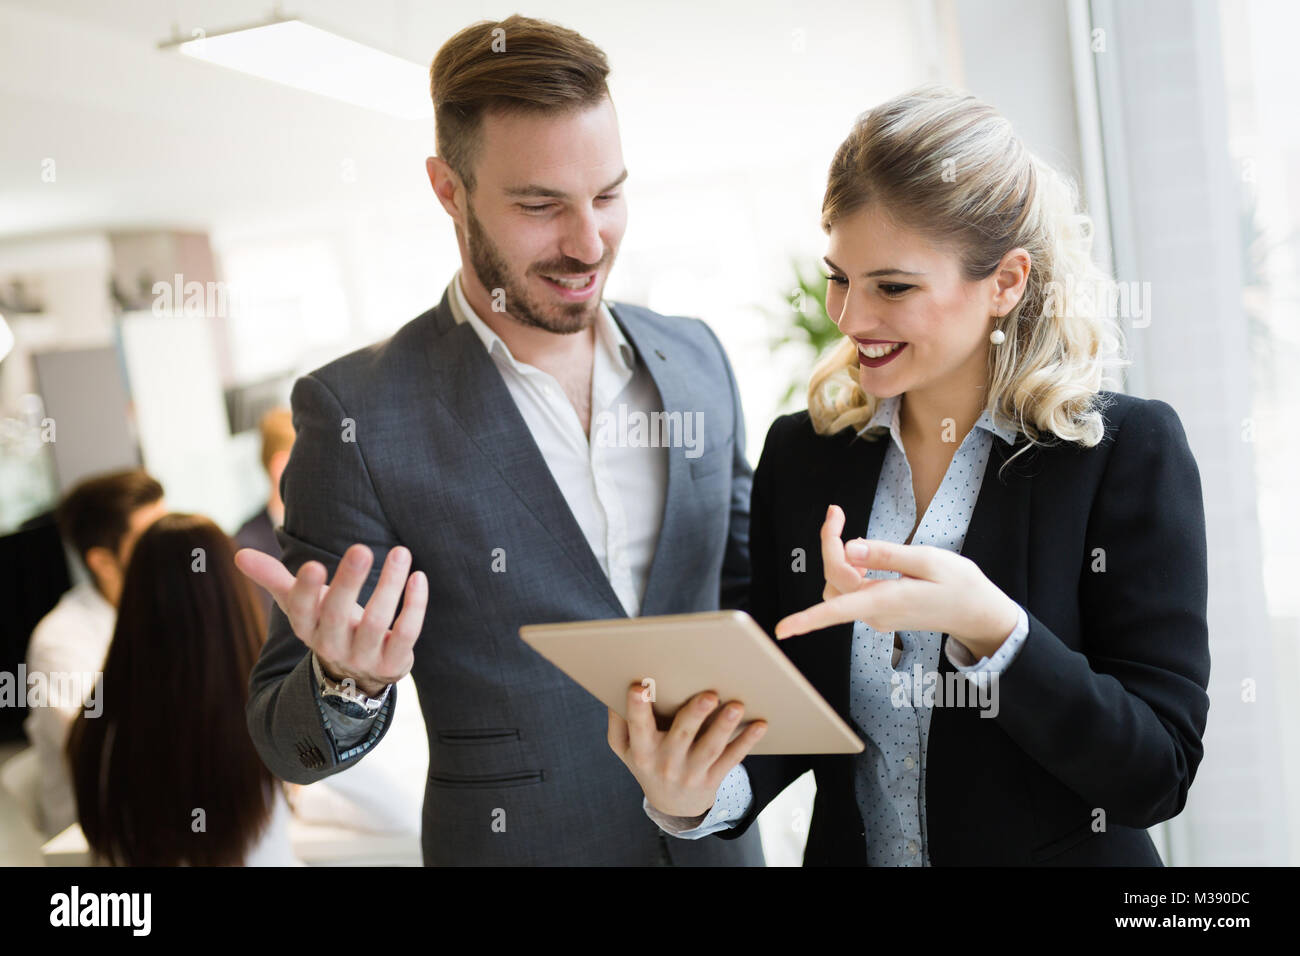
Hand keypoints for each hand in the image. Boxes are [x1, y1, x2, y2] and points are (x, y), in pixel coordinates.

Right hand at [235, 544, 426, 696]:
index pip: (301, 611)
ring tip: (401, 552)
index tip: (313, 566)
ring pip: (376, 622)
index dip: (305, 591)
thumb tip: (238, 555)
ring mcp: (363, 657)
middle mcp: (332, 645)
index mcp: (308, 628)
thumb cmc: (328, 624)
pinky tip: (418, 577)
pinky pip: (405, 634)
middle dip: (348, 583)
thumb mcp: (300, 605)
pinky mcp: (394, 662)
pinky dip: (414, 607)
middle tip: (361, 549)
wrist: (358, 674)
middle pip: (337, 615)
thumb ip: (274, 578)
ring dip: (390, 586)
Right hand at [607, 683, 766, 817]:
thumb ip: (619, 721)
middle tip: (709, 694)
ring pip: (710, 748)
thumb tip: (615, 686)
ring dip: (724, 727)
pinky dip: (746, 742)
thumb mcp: (624, 748)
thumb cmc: (646, 762)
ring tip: (737, 706)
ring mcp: (691, 772)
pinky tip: (759, 725)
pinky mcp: (713, 778)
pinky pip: (732, 759)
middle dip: (695, 714)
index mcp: (641, 750)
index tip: (639, 687)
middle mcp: (666, 762)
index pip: (637, 726)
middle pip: (681, 735)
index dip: (637, 708)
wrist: (672, 805)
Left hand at [776, 506, 1019, 658]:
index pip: (837, 609)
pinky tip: (872, 555)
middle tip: (836, 512)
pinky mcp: (879, 610)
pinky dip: (853, 566)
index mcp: (886, 601)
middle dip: (829, 547)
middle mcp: (875, 613)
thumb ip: (886, 554)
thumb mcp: (927, 560)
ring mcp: (876, 614)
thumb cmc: (959, 585)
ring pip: (839, 585)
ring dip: (841, 557)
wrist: (978, 612)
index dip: (807, 620)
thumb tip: (850, 548)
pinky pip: (853, 588)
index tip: (782, 630)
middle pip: (833, 581)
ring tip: (859, 535)